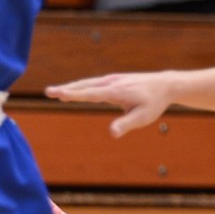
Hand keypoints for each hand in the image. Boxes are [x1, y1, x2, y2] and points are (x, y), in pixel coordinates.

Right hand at [47, 72, 172, 136]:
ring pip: (88, 83)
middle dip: (66, 89)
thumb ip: (126, 125)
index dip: (72, 94)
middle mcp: (111, 83)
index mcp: (115, 92)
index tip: (56, 93)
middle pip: (84, 86)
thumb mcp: (143, 117)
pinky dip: (82, 86)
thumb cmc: (154, 103)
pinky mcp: (114, 80)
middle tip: (48, 91)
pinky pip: (94, 83)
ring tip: (56, 92)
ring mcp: (112, 79)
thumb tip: (112, 133)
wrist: (165, 85)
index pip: (89, 94)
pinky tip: (75, 89)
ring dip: (72, 87)